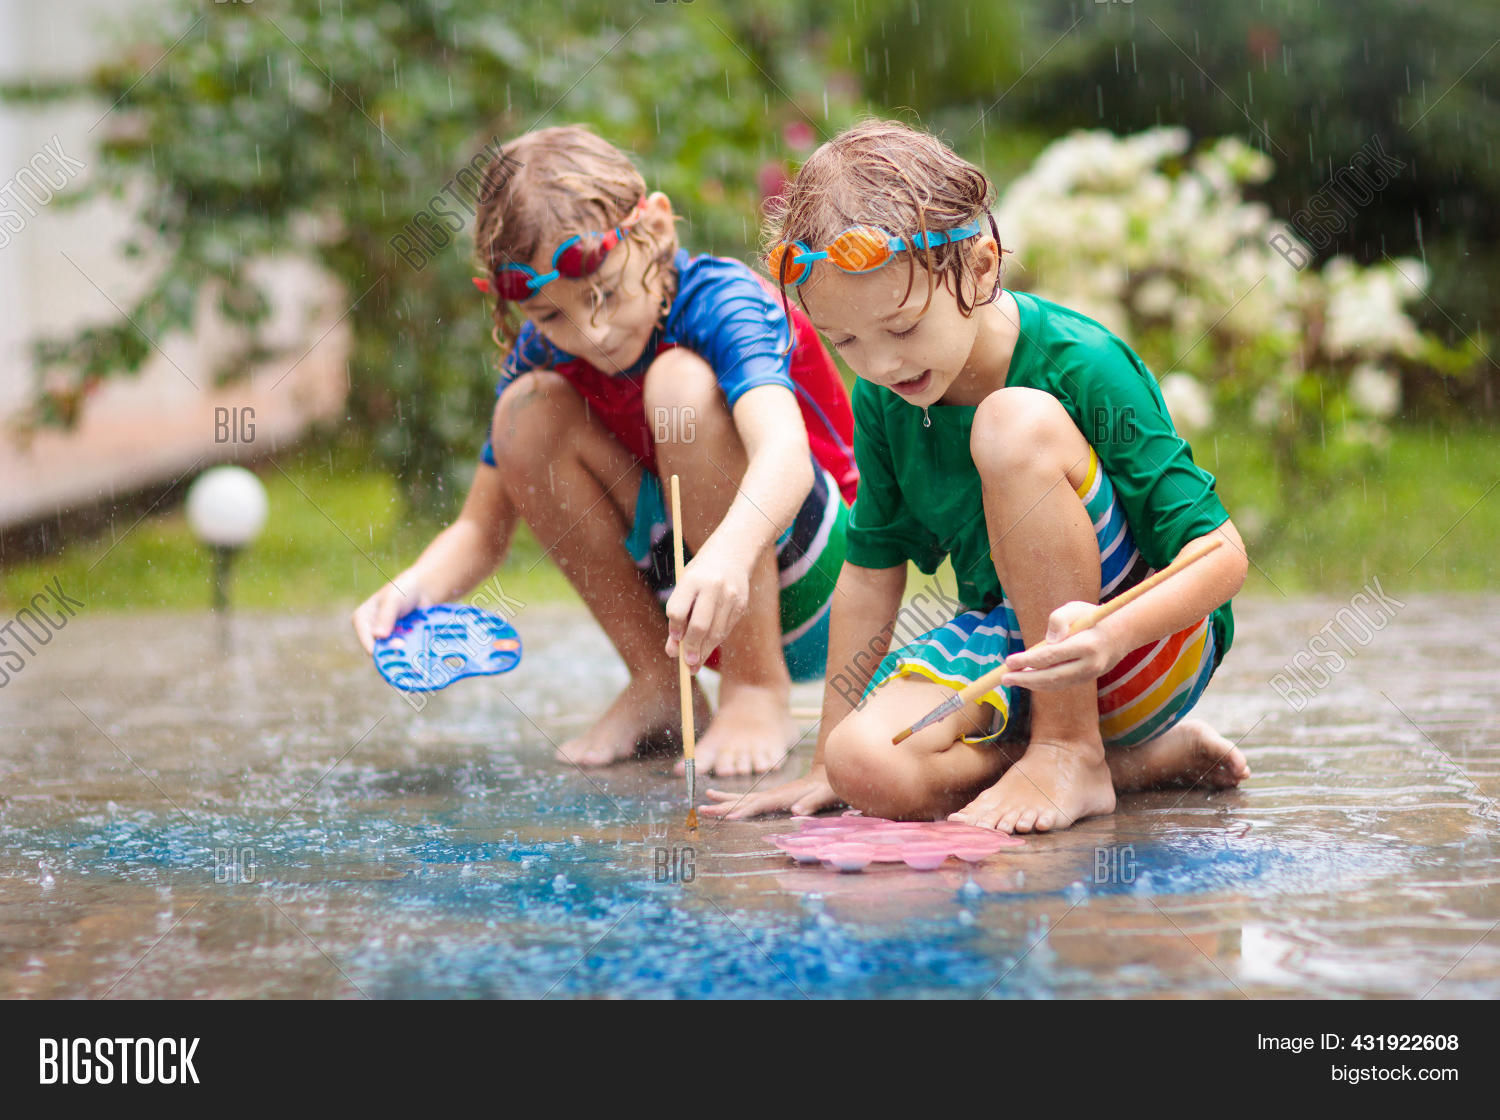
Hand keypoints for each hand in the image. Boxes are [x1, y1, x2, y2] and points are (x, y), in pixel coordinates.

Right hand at [350, 574, 430, 653]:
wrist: (420, 591)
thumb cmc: (403, 591)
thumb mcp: (393, 600)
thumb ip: (386, 617)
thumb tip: (378, 636)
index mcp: (361, 620)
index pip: (367, 643)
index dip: (383, 648)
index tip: (401, 644)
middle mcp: (369, 632)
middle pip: (379, 651)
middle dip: (394, 651)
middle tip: (409, 644)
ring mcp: (383, 638)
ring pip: (391, 653)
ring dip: (403, 651)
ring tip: (414, 643)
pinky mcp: (395, 641)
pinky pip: (400, 652)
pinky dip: (408, 650)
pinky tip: (417, 645)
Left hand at [663, 542, 748, 671]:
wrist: (733, 552)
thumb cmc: (701, 573)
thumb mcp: (685, 586)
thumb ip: (678, 617)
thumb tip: (672, 652)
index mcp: (692, 579)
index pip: (678, 611)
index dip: (674, 630)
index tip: (674, 642)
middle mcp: (713, 587)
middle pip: (699, 625)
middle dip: (691, 648)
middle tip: (686, 665)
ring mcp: (730, 596)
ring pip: (716, 632)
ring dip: (704, 652)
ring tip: (694, 665)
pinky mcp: (741, 605)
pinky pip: (726, 630)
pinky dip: (715, 642)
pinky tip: (707, 649)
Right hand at [699, 765, 842, 819]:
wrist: (829, 775)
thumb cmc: (828, 787)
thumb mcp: (824, 795)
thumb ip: (811, 802)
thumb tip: (796, 810)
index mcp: (782, 795)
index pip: (759, 804)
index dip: (744, 810)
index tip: (729, 817)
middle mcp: (772, 793)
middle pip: (743, 799)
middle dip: (723, 805)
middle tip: (702, 810)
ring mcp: (770, 794)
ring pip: (742, 798)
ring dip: (723, 801)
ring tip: (704, 803)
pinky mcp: (771, 796)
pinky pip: (748, 799)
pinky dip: (734, 800)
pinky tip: (724, 801)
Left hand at [1000, 600, 1121, 690]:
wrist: (1119, 634)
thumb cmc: (1091, 617)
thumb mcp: (1074, 608)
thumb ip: (1058, 620)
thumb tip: (1046, 641)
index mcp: (1087, 645)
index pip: (1052, 656)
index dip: (1028, 660)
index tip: (1010, 661)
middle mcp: (1089, 664)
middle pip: (1052, 676)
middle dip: (1025, 678)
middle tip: (1005, 678)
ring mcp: (1088, 675)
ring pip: (1056, 684)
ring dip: (1031, 684)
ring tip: (1010, 680)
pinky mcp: (1085, 680)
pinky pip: (1060, 685)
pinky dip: (1042, 684)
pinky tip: (1027, 679)